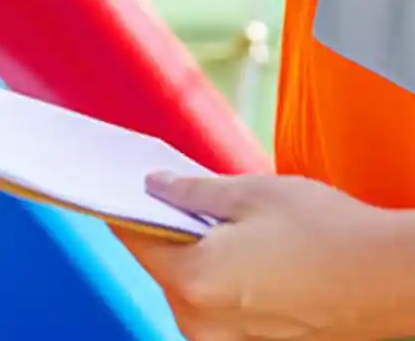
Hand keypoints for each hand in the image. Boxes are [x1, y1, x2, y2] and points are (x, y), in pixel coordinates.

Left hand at [115, 172, 414, 339]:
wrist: (396, 280)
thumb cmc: (328, 232)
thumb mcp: (251, 194)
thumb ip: (190, 192)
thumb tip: (153, 186)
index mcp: (192, 281)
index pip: (134, 239)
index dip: (125, 206)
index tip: (120, 186)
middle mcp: (201, 322)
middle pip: (163, 268)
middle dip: (168, 233)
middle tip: (178, 196)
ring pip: (193, 290)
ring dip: (199, 259)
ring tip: (227, 225)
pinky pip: (222, 309)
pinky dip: (225, 282)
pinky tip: (249, 255)